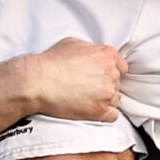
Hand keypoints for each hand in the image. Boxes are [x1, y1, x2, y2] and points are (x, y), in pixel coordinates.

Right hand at [12, 38, 126, 122]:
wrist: (37, 81)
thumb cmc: (51, 61)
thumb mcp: (74, 43)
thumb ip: (92, 49)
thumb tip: (95, 55)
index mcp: (107, 55)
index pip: (122, 67)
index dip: (111, 72)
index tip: (101, 76)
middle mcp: (111, 73)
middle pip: (118, 83)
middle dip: (106, 85)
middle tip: (90, 87)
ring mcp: (106, 93)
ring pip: (116, 99)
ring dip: (105, 100)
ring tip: (88, 99)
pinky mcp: (99, 111)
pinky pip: (113, 115)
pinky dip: (105, 114)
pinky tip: (92, 109)